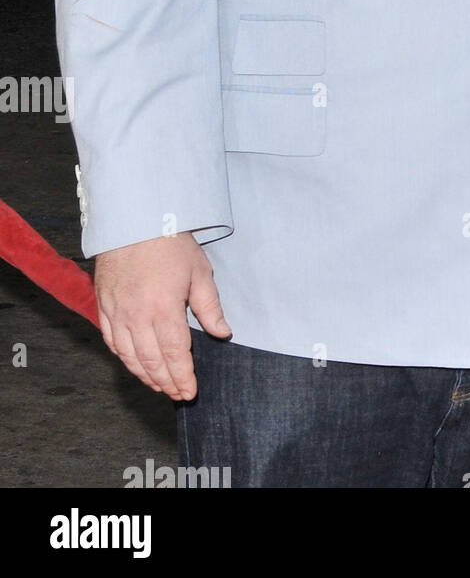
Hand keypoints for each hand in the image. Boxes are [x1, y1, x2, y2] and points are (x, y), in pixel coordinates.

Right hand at [94, 232, 230, 400]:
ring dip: (145, 375)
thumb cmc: (170, 243)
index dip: (183, 376)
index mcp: (164, 310)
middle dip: (166, 382)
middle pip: (152, 361)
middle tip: (178, 394)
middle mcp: (136, 317)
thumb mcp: (199, 272)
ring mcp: (116, 314)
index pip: (175, 354)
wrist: (133, 220)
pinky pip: (111, 342)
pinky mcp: (103, 306)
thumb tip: (222, 333)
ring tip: (159, 385)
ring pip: (129, 357)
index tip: (190, 392)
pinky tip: (134, 364)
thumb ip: (210, 307)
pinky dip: (124, 358)